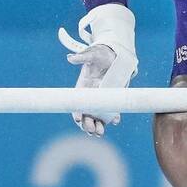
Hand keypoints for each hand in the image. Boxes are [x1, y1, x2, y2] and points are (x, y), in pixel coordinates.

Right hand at [57, 3, 137, 136]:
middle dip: (87, 125)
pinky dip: (113, 118)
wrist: (115, 55)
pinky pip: (111, 111)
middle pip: (86, 115)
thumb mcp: (92, 54)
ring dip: (97, 127)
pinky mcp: (112, 98)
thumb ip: (82, 57)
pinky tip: (115, 120)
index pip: (77, 104)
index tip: (78, 118)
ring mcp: (101, 99)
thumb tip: (70, 58)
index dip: (76, 112)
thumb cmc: (100, 54)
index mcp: (82, 88)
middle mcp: (90, 96)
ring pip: (97, 117)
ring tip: (99, 133)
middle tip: (91, 130)